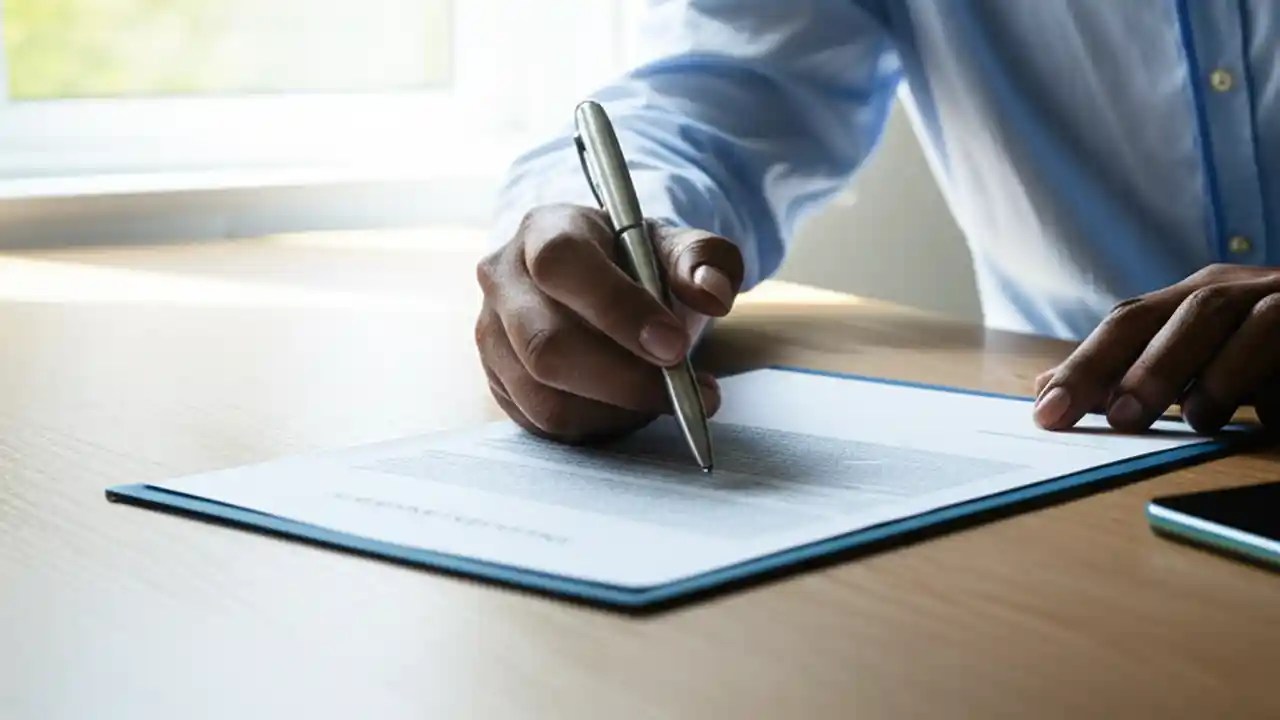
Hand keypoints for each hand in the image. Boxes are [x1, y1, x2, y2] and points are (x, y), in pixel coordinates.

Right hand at [475, 204, 743, 442]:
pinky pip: (542, 420)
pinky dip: (596, 424)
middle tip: (685, 389)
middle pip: (547, 343)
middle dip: (624, 378)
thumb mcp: (676, 250)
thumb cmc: (639, 266)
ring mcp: (492, 333)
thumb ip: (704, 261)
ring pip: (542, 393)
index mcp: (545, 229)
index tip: (674, 346)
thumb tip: (712, 294)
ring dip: (615, 408)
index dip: (617, 309)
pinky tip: (630, 407)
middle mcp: (504, 279)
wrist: (604, 288)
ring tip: (664, 397)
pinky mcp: (497, 379)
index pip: (562, 265)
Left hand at [1034, 263, 1279, 433]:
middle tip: (1117, 418)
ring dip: (1223, 373)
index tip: (1045, 412)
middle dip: (1146, 364)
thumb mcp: (1196, 364)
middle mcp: (1245, 289)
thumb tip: (1045, 387)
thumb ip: (1130, 371)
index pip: (1130, 320)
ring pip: (1253, 321)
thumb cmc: (1266, 356)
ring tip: (1200, 420)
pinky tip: (1270, 417)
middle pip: (1188, 312)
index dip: (1087, 363)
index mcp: (1200, 295)